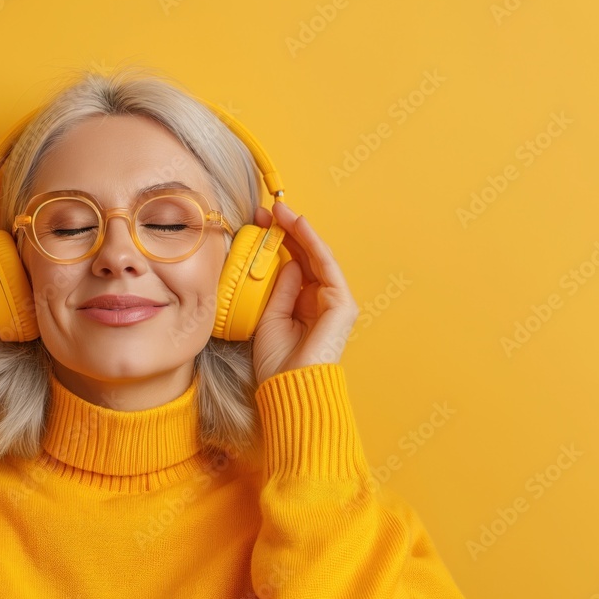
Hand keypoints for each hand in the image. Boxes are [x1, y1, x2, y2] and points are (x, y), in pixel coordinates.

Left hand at [249, 200, 358, 384]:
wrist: (290, 389)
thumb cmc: (276, 362)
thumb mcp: (268, 317)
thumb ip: (278, 289)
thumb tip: (285, 262)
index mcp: (302, 303)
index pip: (292, 263)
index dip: (276, 241)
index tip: (256, 223)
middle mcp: (320, 299)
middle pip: (304, 255)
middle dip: (285, 230)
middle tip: (265, 209)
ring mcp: (334, 300)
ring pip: (316, 256)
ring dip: (298, 230)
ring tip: (279, 210)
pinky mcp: (342, 304)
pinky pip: (326, 267)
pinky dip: (314, 244)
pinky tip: (300, 225)